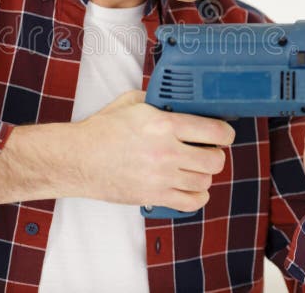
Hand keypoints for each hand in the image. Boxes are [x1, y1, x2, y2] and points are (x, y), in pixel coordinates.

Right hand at [75, 90, 235, 211]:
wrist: (79, 158)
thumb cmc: (101, 131)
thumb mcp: (130, 103)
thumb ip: (157, 102)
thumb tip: (176, 101)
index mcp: (163, 125)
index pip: (213, 131)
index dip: (226, 133)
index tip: (224, 134)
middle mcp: (166, 152)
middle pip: (215, 160)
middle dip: (216, 154)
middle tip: (208, 150)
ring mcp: (161, 177)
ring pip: (205, 181)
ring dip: (204, 174)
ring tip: (194, 167)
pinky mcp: (154, 196)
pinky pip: (191, 202)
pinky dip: (198, 196)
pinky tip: (191, 187)